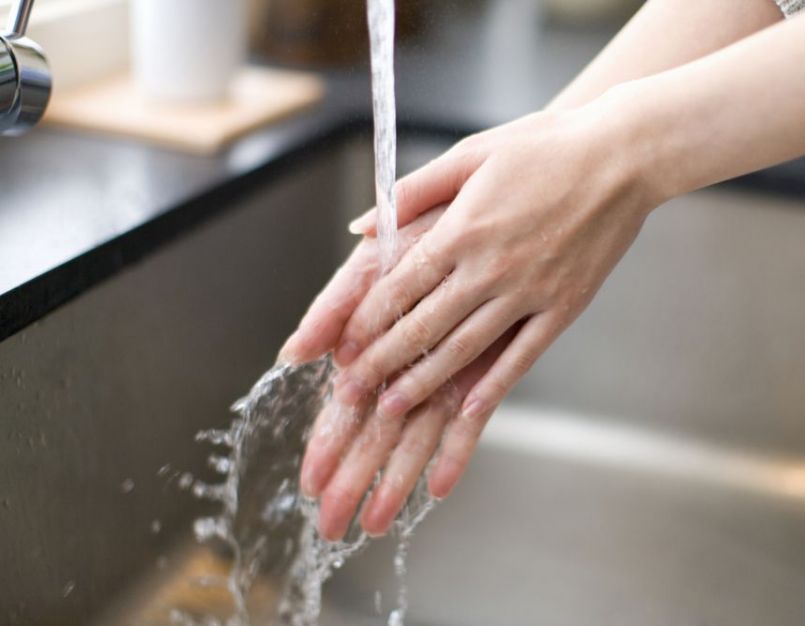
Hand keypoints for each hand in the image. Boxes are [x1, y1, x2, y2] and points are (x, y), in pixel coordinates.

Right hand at [279, 206, 513, 538]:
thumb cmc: (430, 226)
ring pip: (417, 434)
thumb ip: (339, 304)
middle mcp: (412, 360)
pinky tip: (439, 491)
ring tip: (374, 525)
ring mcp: (449, 367)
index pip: (346, 402)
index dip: (327, 442)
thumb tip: (294, 353)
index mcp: (379, 339)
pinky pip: (473, 418)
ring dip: (395, 479)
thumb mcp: (375, 259)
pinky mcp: (488, 364)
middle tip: (329, 526)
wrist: (495, 203)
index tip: (309, 481)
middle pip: (376, 432)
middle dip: (353, 479)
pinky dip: (456, 453)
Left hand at [328, 101, 659, 431]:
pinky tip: (468, 408)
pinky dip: (493, 385)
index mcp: (462, 229)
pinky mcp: (564, 307)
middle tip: (351, 392)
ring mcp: (528, 292)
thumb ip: (415, 190)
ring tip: (392, 408)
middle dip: (381, 362)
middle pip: (423, 325)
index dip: (365, 322)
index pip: (399, 287)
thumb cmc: (546, 146)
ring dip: (424, 381)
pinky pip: (523, 355)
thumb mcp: (473, 152)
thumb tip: (365, 224)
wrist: (623, 156)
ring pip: (465, 348)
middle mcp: (489, 268)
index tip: (340, 348)